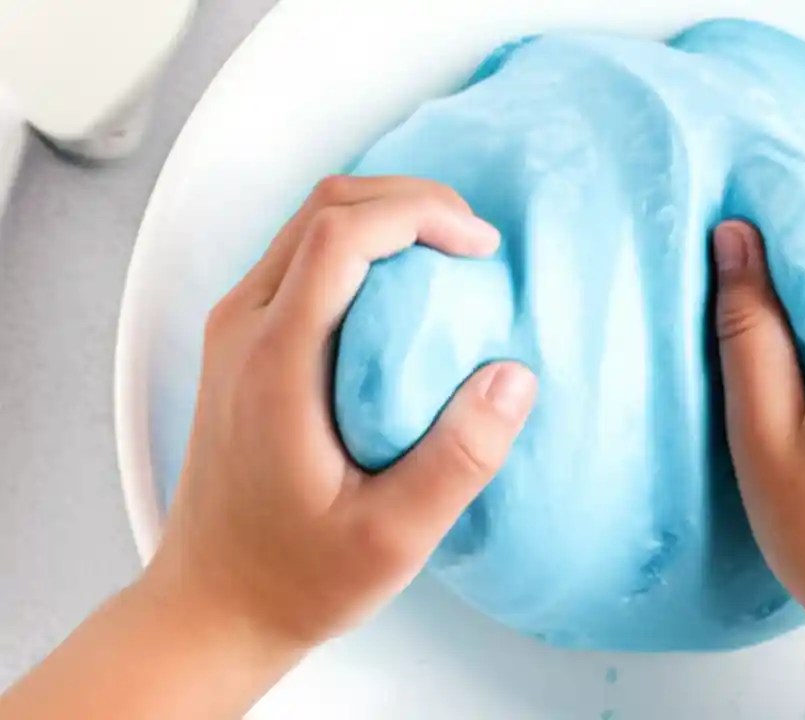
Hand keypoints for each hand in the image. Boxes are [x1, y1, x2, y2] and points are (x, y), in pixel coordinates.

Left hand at [144, 176, 538, 648]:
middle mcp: (243, 328)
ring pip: (312, 224)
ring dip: (387, 219)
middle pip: (325, 207)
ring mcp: (236, 331)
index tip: (481, 248)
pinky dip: (365, 248)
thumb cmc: (297, 576)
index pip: (340, 234)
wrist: (213, 605)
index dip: (420, 215)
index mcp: (274, 362)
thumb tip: (515, 378)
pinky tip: (410, 292)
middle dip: (411, 202)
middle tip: (476, 244)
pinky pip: (304, 258)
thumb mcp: (394, 538)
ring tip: (452, 257)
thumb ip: (459, 458)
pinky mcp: (244, 343)